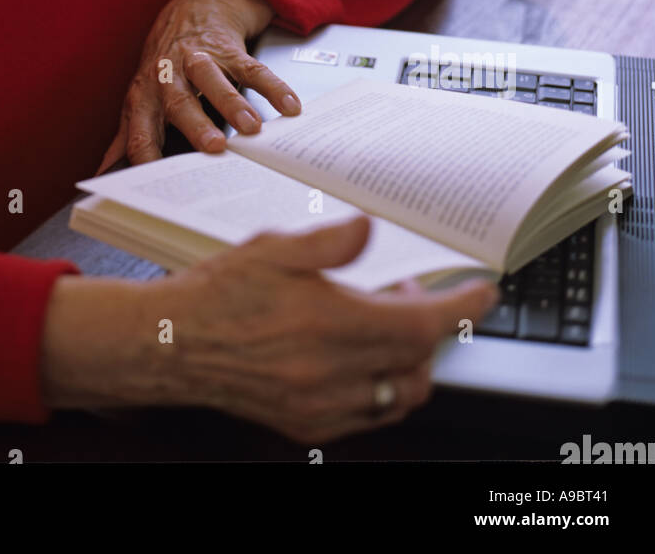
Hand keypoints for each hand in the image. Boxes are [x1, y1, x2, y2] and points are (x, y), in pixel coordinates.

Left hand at [94, 0, 301, 172]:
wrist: (191, 11)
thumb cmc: (163, 67)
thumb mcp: (140, 98)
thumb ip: (126, 136)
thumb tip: (104, 175)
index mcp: (145, 95)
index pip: (139, 129)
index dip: (145, 153)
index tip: (155, 182)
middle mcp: (169, 76)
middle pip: (180, 103)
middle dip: (196, 126)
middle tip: (214, 148)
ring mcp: (201, 60)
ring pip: (216, 82)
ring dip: (234, 104)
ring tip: (252, 128)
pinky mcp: (230, 51)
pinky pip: (253, 69)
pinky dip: (273, 88)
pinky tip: (289, 107)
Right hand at [159, 216, 500, 445]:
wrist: (171, 345)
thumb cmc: (217, 293)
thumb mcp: (271, 248)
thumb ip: (327, 242)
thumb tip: (369, 229)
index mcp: (327, 324)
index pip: (421, 324)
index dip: (461, 308)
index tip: (484, 293)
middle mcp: (330, 373)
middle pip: (419, 363)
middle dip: (432, 329)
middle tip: (409, 293)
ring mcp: (321, 406)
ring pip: (400, 395)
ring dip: (411, 361)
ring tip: (385, 325)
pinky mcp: (307, 424)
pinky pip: (369, 415)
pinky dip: (382, 387)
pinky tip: (361, 357)